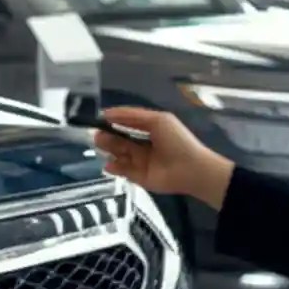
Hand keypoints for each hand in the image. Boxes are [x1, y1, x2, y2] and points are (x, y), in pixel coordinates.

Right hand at [93, 106, 235, 209]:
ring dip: (109, 149)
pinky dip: (114, 167)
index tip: (99, 119)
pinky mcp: (138, 176)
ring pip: (118, 153)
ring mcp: (139, 161)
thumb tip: (107, 113)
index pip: (126, 123)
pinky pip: (122, 170)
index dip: (113, 120)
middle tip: (97, 135)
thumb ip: (132, 115)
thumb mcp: (157, 120)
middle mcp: (142, 145)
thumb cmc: (176, 141)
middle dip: (108, 136)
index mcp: (149, 129)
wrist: (191, 169)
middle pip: (119, 139)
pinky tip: (110, 164)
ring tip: (102, 145)